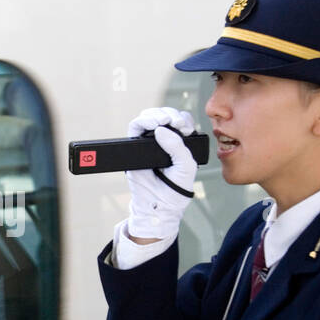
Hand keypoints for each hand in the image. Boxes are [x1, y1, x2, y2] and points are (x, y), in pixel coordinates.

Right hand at [125, 107, 197, 241]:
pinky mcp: (134, 146)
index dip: (182, 119)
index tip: (186, 128)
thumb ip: (177, 145)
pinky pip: (135, 127)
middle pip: (164, 115)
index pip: (180, 121)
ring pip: (149, 117)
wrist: (159, 204)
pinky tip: (154, 125)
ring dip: (157, 115)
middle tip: (176, 123)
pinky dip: (143, 121)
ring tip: (164, 122)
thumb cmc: (175, 188)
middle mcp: (163, 140)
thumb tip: (161, 128)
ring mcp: (148, 142)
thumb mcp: (186, 165)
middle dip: (170, 114)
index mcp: (178, 143)